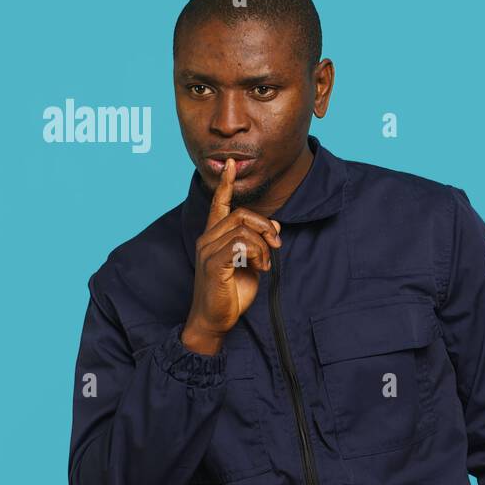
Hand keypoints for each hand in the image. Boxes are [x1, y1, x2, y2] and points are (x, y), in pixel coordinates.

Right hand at [181, 157, 282, 354]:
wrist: (215, 320)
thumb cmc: (231, 293)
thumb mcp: (251, 264)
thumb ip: (259, 243)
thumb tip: (275, 223)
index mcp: (214, 236)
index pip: (218, 203)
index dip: (225, 184)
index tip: (231, 164)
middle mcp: (208, 239)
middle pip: (241, 214)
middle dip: (265, 226)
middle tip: (277, 245)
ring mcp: (208, 251)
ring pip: (243, 230)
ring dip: (263, 246)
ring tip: (266, 264)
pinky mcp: (214, 265)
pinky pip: (239, 246)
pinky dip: (256, 254)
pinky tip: (260, 268)